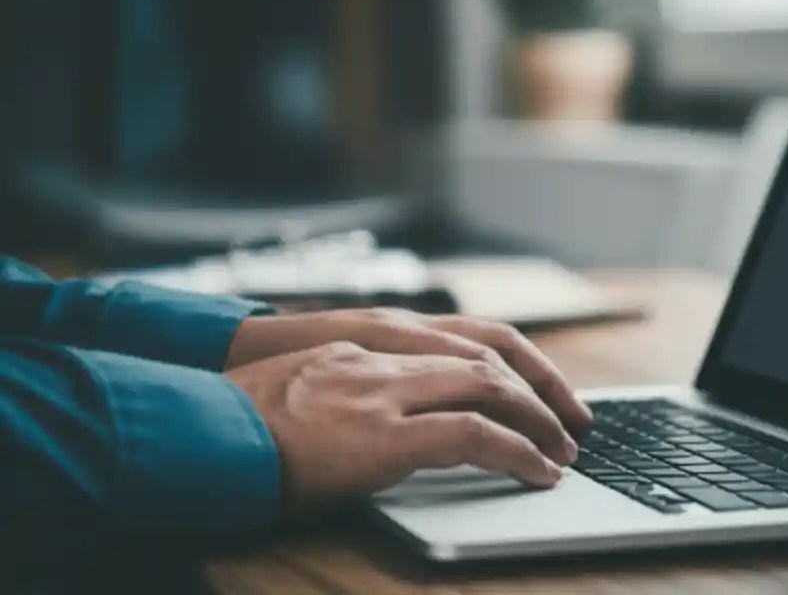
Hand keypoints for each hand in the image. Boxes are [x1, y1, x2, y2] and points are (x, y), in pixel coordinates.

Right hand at [227, 309, 591, 436]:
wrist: (192, 432)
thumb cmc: (233, 419)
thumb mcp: (301, 387)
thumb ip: (349, 388)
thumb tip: (377, 417)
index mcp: (364, 343)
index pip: (464, 337)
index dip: (515, 363)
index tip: (541, 389)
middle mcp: (382, 355)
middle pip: (490, 355)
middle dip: (542, 387)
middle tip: (574, 420)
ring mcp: (384, 390)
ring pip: (490, 388)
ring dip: (537, 419)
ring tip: (564, 450)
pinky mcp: (384, 434)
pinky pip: (474, 435)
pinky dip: (516, 451)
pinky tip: (537, 470)